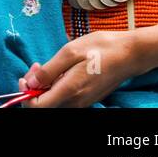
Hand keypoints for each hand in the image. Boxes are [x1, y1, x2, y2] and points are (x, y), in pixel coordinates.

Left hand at [19, 30, 144, 106]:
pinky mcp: (88, 98)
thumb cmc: (101, 49)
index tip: (27, 76)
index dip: (26, 95)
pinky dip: (57, 86)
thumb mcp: (70, 52)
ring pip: (55, 101)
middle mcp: (77, 101)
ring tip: (48, 66)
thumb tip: (30, 83)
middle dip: (34, 88)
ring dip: (45, 86)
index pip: (38, 107)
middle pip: (45, 105)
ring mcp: (84, 101)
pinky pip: (65, 97)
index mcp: (70, 91)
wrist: (130, 53)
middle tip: (37, 66)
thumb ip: (48, 70)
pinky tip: (60, 70)